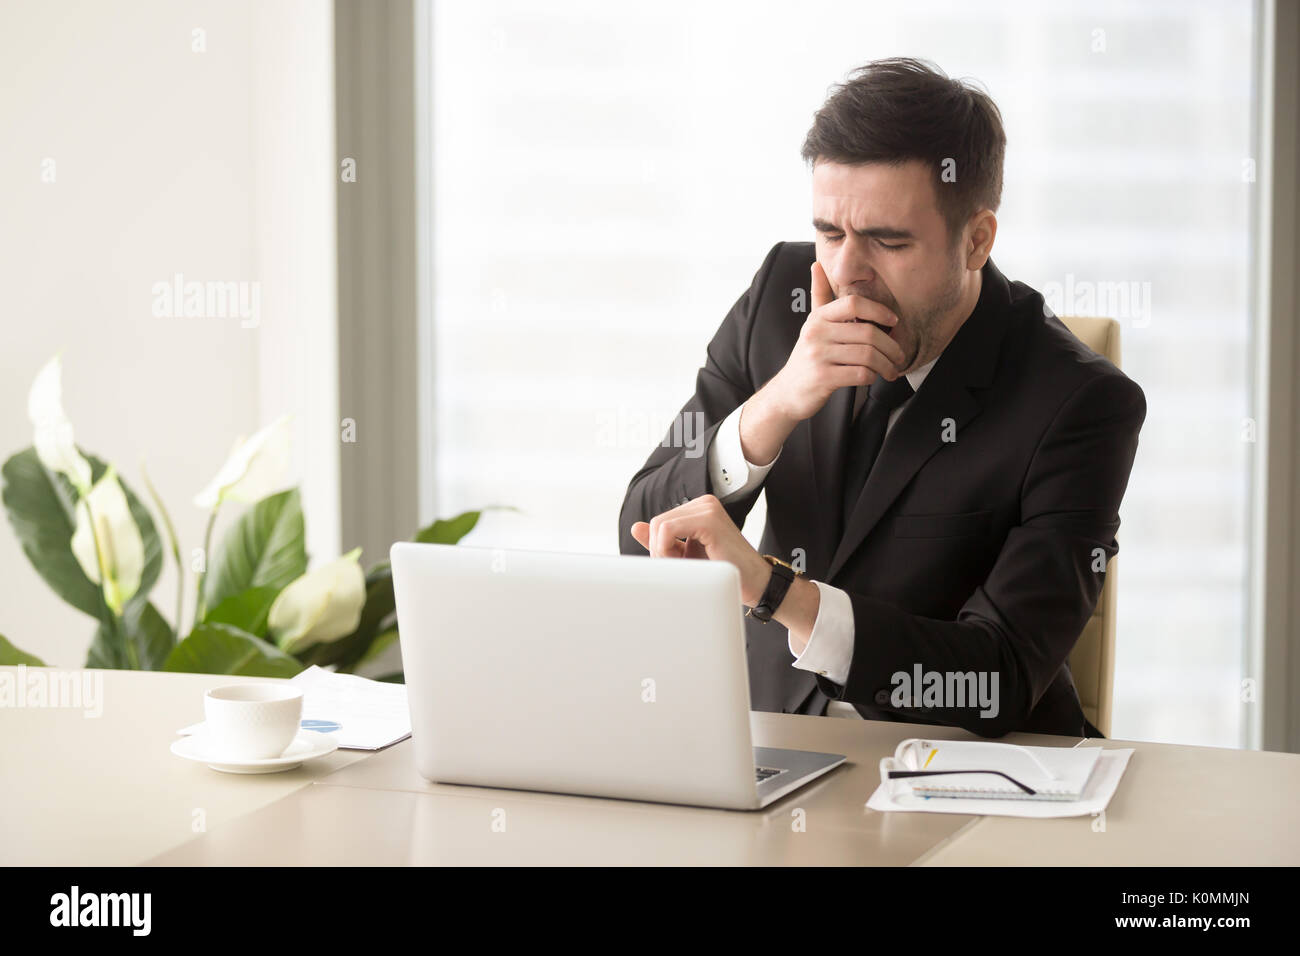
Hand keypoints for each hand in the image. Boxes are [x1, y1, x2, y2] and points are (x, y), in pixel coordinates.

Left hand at [629, 495, 771, 605]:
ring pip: (659, 526)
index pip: (660, 522)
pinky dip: (667, 549)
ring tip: (685, 567)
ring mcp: (708, 508)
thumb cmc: (726, 571)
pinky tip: (686, 563)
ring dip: (663, 552)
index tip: (675, 565)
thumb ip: (663, 541)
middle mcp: (704, 503)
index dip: (658, 547)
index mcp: (699, 508)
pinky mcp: (709, 520)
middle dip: (659, 550)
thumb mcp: (688, 554)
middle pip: (657, 523)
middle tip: (678, 568)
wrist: (756, 584)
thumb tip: (636, 527)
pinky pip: (667, 530)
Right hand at [760, 260, 907, 423]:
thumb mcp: (812, 325)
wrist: (787, 393)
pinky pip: (860, 374)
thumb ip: (820, 297)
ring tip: (891, 370)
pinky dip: (872, 377)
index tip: (893, 322)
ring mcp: (818, 356)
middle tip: (899, 356)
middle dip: (891, 347)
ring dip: (886, 365)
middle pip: (867, 333)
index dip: (879, 310)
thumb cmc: (807, 358)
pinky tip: (872, 377)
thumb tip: (817, 265)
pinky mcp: (822, 378)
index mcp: (818, 318)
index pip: (853, 303)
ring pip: (867, 356)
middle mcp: (816, 333)